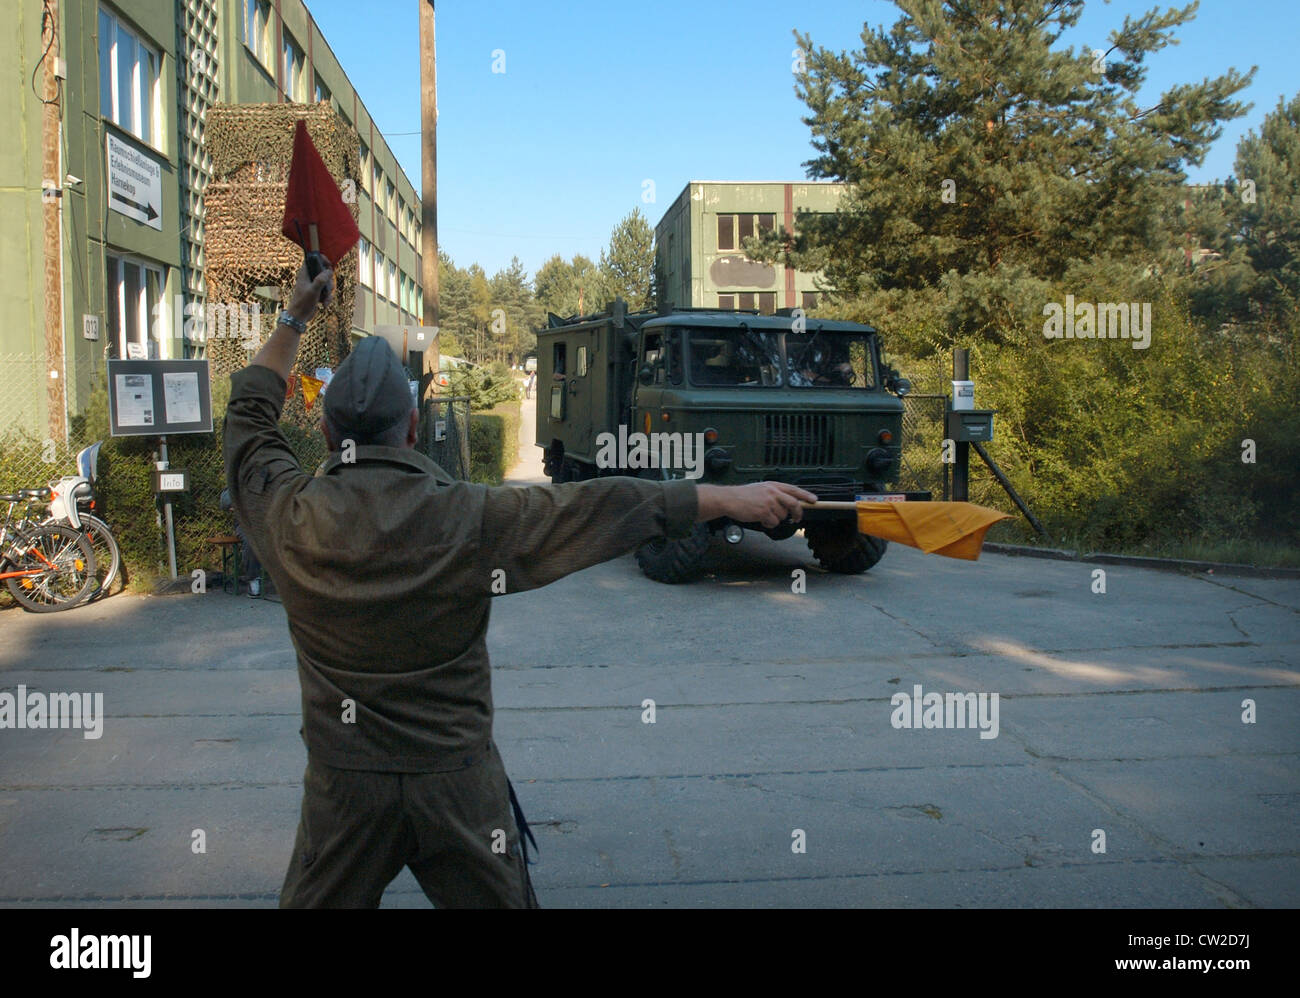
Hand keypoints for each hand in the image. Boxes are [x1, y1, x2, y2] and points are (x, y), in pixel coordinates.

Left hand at [286, 259, 333, 324]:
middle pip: (324, 272)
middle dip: (329, 280)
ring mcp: (313, 286)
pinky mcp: (317, 293)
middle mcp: (309, 278)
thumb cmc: (302, 302)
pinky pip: (326, 292)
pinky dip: (327, 298)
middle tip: (328, 287)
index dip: (321, 259)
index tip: (329, 265)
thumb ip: (321, 279)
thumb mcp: (313, 290)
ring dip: (329, 291)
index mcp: (305, 274)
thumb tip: (329, 271)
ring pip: (327, 283)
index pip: (312, 259)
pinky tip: (324, 304)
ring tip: (324, 298)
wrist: (299, 317)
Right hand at [698, 481, 818, 527]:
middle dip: (798, 513)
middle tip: (797, 519)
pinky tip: (760, 519)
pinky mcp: (764, 512)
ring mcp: (769, 502)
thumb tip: (787, 504)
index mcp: (773, 485)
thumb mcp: (761, 489)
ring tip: (764, 515)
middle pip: (794, 504)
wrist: (729, 499)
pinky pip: (773, 522)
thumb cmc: (743, 495)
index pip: (794, 490)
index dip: (806, 495)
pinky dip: (768, 524)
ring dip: (776, 519)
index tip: (814, 500)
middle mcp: (773, 492)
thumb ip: (774, 494)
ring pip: (783, 516)